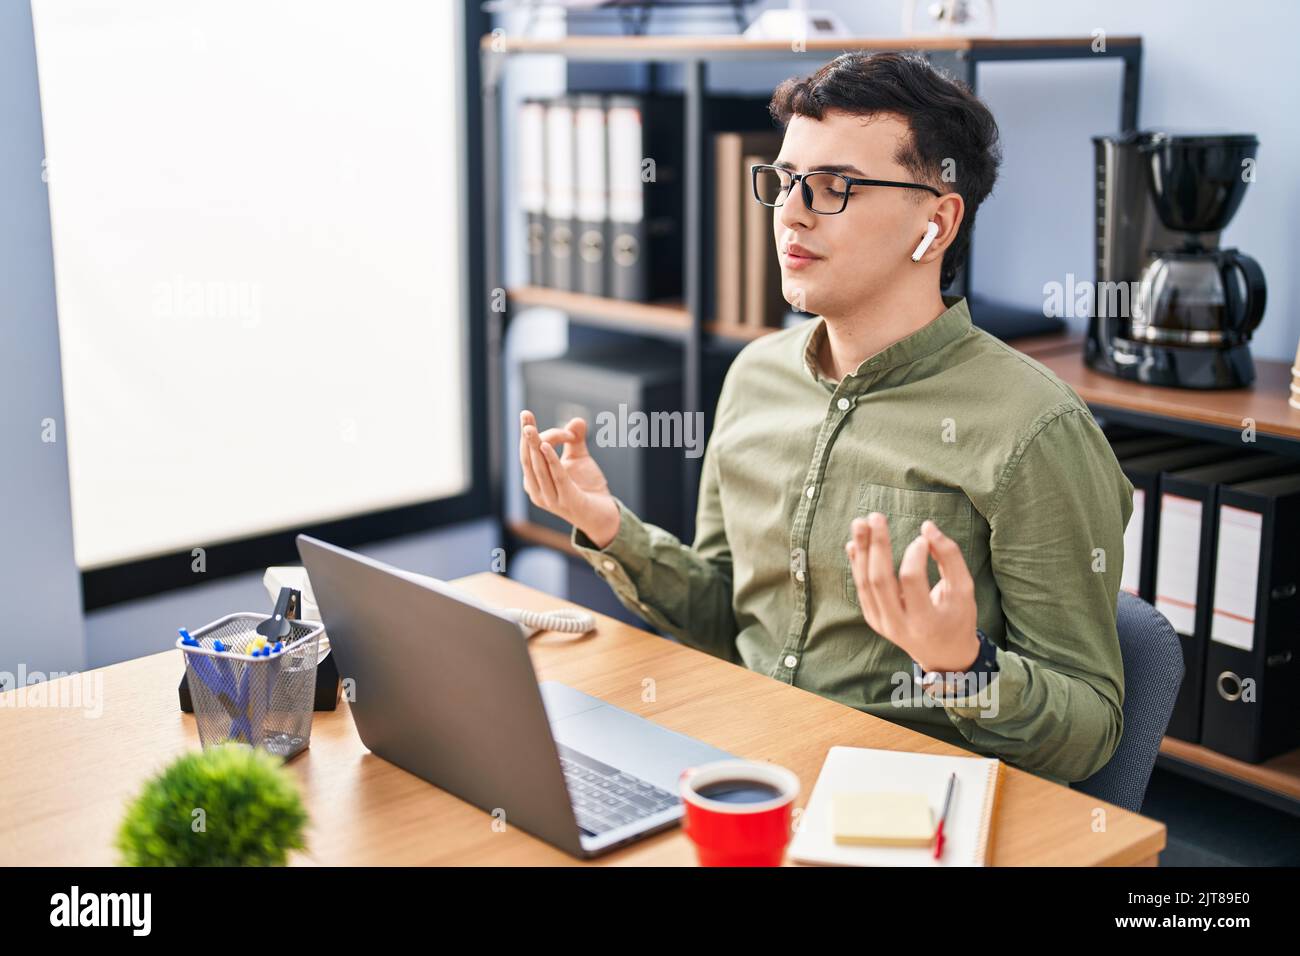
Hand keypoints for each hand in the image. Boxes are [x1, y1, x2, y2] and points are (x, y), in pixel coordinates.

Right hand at [519, 409, 619, 547]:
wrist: (603, 516)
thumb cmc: (587, 488)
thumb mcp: (578, 460)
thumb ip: (575, 441)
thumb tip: (577, 420)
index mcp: (535, 482)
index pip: (529, 455)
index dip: (538, 436)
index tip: (566, 430)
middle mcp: (537, 492)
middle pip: (528, 459)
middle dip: (526, 436)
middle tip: (525, 415)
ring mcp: (550, 499)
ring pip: (538, 467)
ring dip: (533, 445)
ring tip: (530, 428)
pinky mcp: (566, 501)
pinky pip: (556, 476)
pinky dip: (550, 460)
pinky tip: (545, 445)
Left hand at [846, 513, 978, 673]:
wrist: (943, 656)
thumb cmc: (958, 618)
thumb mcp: (964, 590)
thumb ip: (950, 557)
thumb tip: (927, 527)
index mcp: (925, 621)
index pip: (911, 581)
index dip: (915, 554)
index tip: (922, 538)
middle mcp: (898, 625)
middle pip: (879, 580)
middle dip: (876, 545)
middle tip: (876, 517)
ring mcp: (881, 624)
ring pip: (865, 583)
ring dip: (861, 551)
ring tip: (860, 523)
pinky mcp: (873, 619)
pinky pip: (861, 589)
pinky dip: (857, 565)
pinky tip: (855, 544)